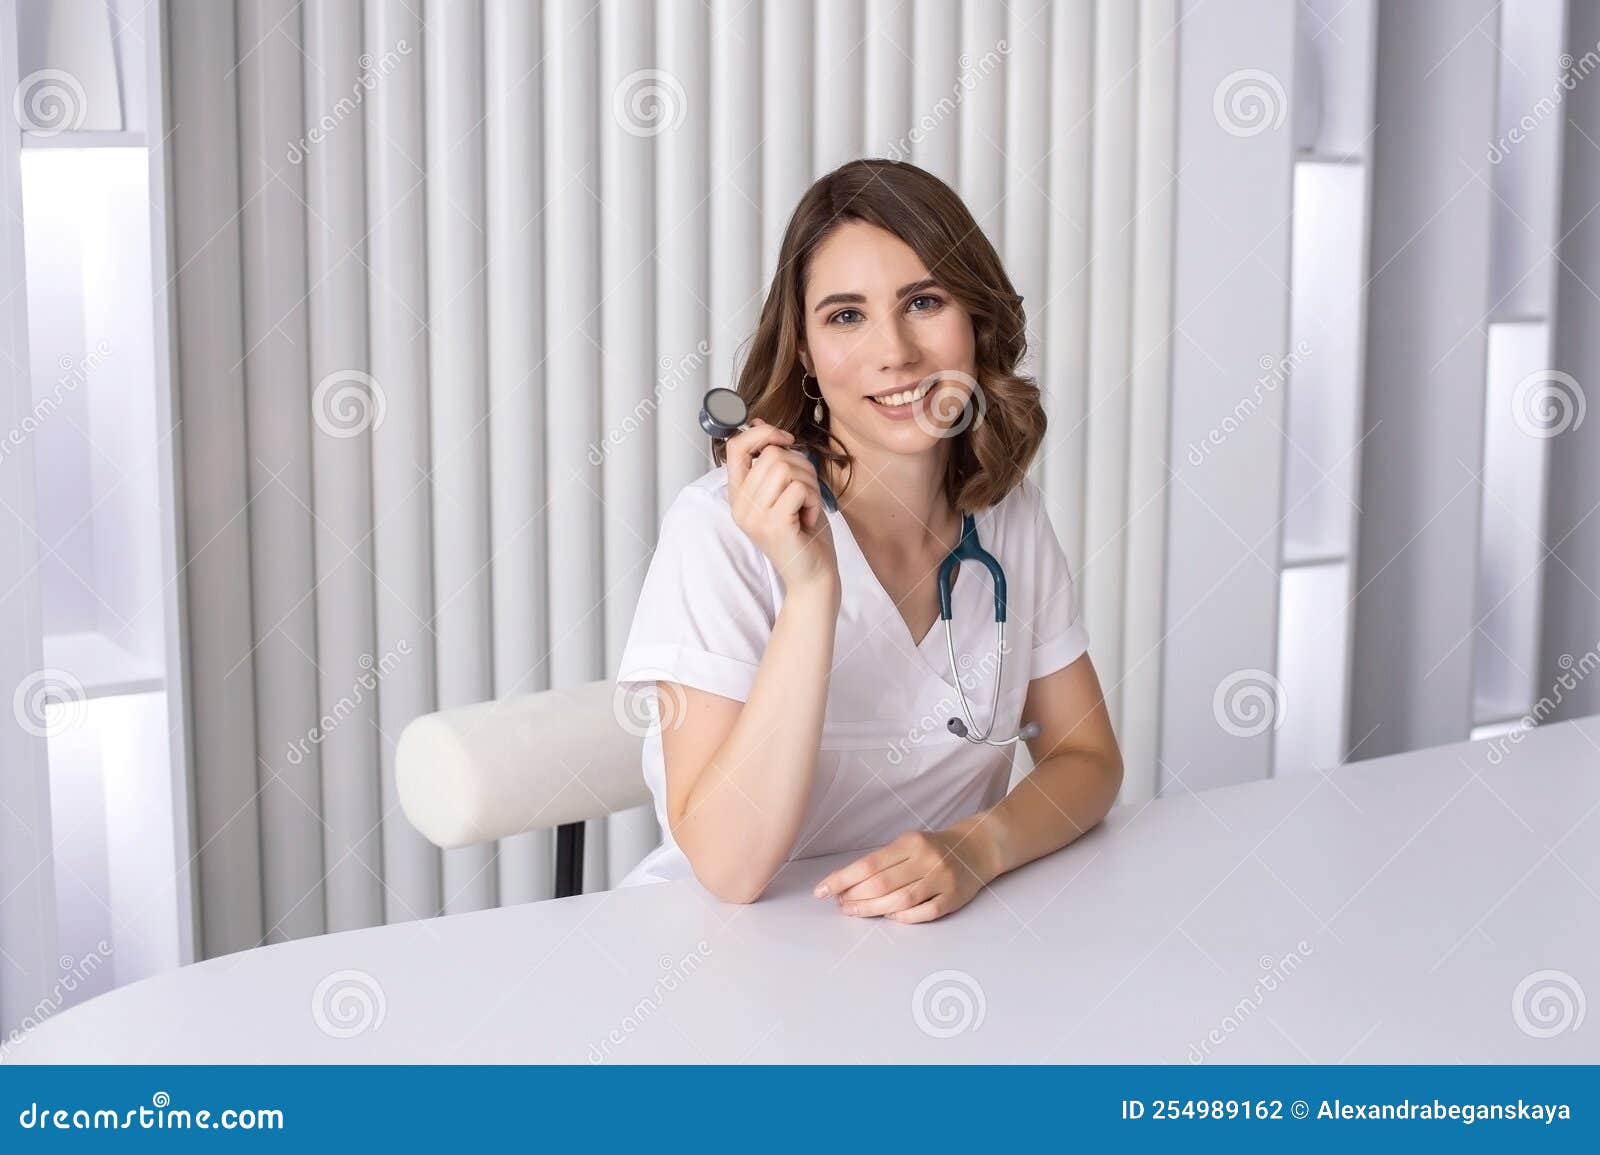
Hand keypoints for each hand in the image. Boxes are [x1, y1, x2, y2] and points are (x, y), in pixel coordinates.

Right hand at [725, 418, 837, 592]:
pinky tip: (809, 518)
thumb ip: (772, 461)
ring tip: (807, 506)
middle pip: (771, 455)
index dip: (762, 434)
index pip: (736, 447)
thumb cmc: (803, 533)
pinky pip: (799, 488)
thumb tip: (760, 423)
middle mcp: (740, 506)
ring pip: (785, 468)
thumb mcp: (785, 491)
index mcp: (738, 495)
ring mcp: (754, 517)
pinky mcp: (773, 525)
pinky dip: (813, 499)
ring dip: (809, 483)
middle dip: (800, 466)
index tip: (786, 440)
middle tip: (806, 492)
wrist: (812, 575)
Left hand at [812, 826, 996, 923]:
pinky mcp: (953, 899)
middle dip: (855, 896)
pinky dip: (902, 917)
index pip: (869, 864)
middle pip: (882, 884)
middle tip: (840, 904)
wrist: (977, 849)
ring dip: (872, 909)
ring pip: (900, 901)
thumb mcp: (909, 844)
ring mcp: (942, 880)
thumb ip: (883, 861)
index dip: (842, 879)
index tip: (822, 890)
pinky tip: (887, 916)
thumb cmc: (933, 849)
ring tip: (854, 911)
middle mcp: (927, 860)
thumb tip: (846, 883)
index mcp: (911, 842)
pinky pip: (923, 913)